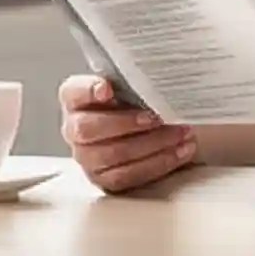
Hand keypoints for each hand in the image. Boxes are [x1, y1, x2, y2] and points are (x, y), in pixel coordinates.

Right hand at [59, 75, 197, 192]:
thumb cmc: (134, 100)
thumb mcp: (130, 83)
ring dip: (153, 144)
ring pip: (114, 154)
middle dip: (128, 123)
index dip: (88, 91)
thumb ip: (132, 79)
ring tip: (181, 133)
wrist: (142, 127)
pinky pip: (129, 176)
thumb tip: (155, 76)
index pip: (73, 92)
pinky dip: (159, 163)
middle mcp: (73, 129)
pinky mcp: (105, 179)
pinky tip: (180, 151)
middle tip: (157, 117)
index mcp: (75, 99)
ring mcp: (86, 158)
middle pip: (89, 129)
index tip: (107, 89)